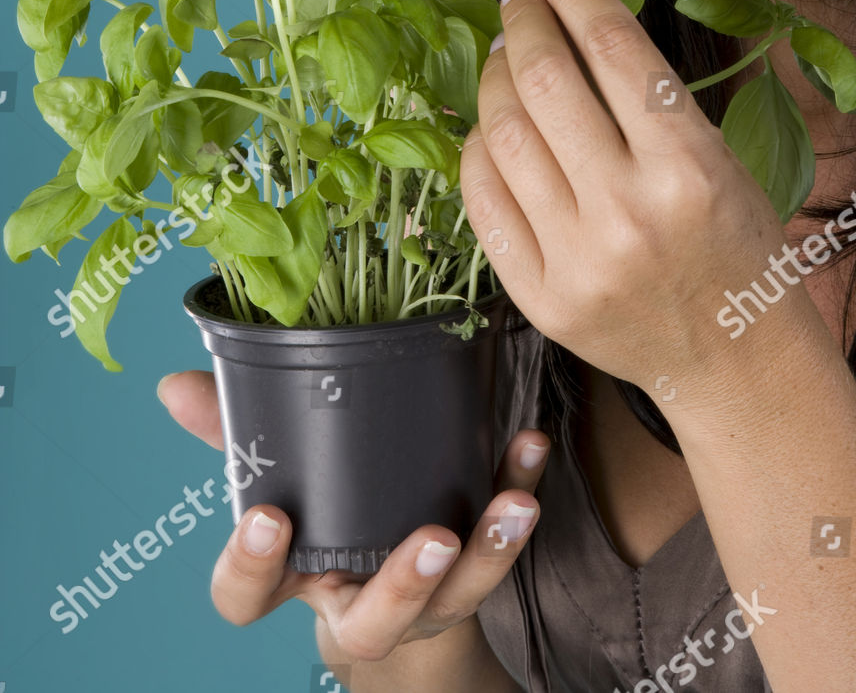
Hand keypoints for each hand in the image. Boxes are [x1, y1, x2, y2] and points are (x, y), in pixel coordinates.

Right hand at [157, 370, 548, 659]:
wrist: (404, 588)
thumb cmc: (324, 514)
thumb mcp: (277, 476)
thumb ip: (232, 432)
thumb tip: (173, 386)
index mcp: (295, 579)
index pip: (248, 598)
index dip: (252, 567)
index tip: (270, 518)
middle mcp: (358, 603)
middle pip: (372, 622)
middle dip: (402, 584)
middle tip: (430, 538)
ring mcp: (424, 598)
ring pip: (457, 595)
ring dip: (489, 550)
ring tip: (512, 506)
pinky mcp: (475, 569)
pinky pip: (504, 540)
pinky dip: (520, 489)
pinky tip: (530, 448)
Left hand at [461, 0, 788, 403]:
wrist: (736, 360)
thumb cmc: (738, 245)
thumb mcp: (718, 156)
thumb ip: (649, 95)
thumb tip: (576, 17)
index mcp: (688, 166)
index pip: (613, 47)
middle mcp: (629, 211)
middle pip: (546, 82)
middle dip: (523, 22)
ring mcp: (576, 259)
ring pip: (503, 135)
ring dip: (494, 78)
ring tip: (504, 54)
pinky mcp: (540, 298)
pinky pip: (483, 201)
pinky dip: (478, 149)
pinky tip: (490, 124)